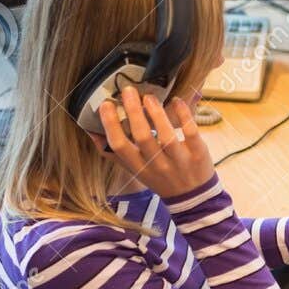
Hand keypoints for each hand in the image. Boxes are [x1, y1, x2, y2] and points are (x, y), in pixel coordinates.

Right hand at [97, 86, 216, 200]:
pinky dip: (183, 114)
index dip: (110, 124)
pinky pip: (190, 131)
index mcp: (139, 167)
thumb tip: (90, 131)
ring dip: (156, 112)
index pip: (119, 146)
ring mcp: (179, 160)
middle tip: (128, 90)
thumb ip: (114, 152)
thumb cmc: (159, 177)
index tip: (106, 104)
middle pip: (142, 137)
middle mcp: (157, 165)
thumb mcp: (134, 169)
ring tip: (148, 96)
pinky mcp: (198, 153)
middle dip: (133, 111)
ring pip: (166, 135)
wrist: (193, 197)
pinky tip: (176, 101)